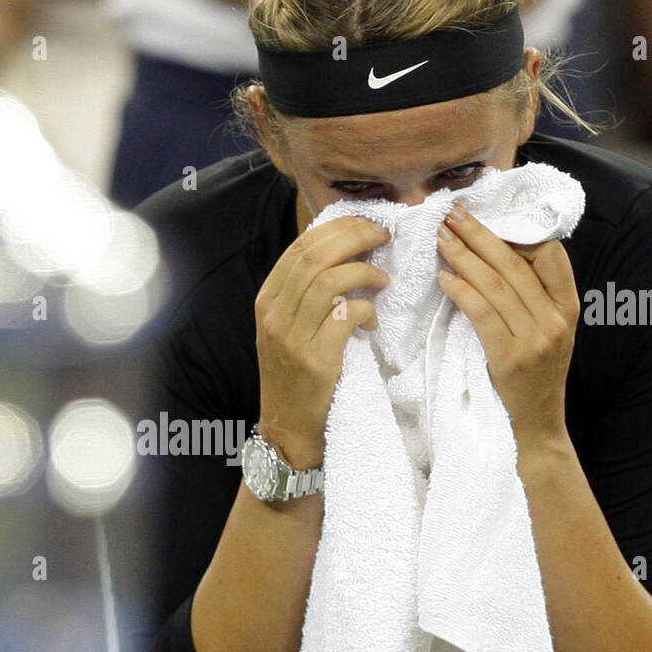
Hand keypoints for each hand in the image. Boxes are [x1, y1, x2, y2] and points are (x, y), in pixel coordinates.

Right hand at [254, 215, 390, 467]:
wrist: (288, 428)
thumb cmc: (295, 375)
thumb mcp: (288, 328)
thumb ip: (307, 293)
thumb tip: (345, 252)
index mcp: (267, 300)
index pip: (300, 247)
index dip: (338, 228)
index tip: (367, 223)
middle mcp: (274, 314)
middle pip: (314, 256)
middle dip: (355, 237)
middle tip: (383, 236)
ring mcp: (291, 337)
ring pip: (328, 280)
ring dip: (363, 272)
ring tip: (382, 279)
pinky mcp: (314, 360)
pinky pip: (344, 316)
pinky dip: (365, 309)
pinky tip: (372, 319)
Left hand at [435, 204, 580, 450]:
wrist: (537, 426)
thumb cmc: (536, 376)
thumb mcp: (549, 332)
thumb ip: (535, 298)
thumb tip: (499, 255)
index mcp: (569, 308)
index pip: (551, 256)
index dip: (517, 233)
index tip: (487, 216)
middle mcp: (555, 320)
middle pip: (514, 265)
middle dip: (480, 236)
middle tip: (452, 215)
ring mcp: (534, 339)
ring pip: (495, 286)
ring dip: (464, 257)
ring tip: (441, 239)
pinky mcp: (509, 358)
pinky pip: (481, 314)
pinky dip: (461, 291)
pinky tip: (445, 278)